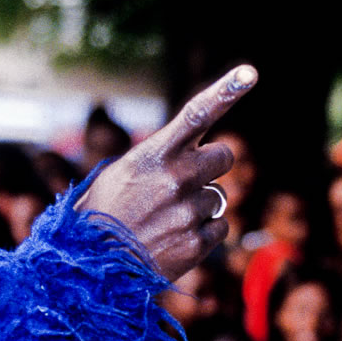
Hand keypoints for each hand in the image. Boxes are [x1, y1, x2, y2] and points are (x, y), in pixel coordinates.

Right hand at [77, 66, 255, 279]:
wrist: (92, 267)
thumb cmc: (102, 214)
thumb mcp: (121, 174)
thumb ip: (160, 159)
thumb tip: (196, 158)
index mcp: (155, 155)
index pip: (197, 114)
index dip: (226, 91)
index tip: (249, 73)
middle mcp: (177, 178)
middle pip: (225, 156)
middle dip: (210, 166)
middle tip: (183, 182)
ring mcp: (189, 211)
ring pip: (218, 196)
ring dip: (198, 205)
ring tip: (164, 219)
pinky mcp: (197, 242)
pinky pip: (219, 227)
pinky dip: (201, 232)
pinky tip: (172, 238)